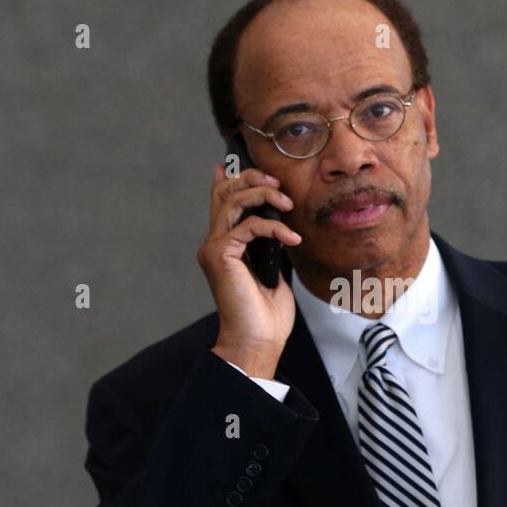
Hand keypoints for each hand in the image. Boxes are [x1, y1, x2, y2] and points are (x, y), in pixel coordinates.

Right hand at [197, 161, 301, 377]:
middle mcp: (214, 244)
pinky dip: (273, 228)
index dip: (232, 178)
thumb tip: (282, 227)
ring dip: (262, 194)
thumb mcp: (274, 271)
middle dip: (252, 179)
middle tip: (278, 184)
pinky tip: (292, 238)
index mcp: (225, 246)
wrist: (257, 341)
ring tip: (286, 203)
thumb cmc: (266, 314)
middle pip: (225, 192)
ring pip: (232, 201)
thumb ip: (271, 246)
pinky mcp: (220, 256)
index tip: (247, 165)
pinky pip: (248, 226)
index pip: (222, 202)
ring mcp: (214, 249)